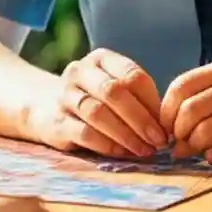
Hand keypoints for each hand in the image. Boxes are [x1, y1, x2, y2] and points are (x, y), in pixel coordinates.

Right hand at [26, 48, 167, 157]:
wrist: (45, 106)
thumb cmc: (93, 98)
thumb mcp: (115, 88)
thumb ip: (138, 100)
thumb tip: (165, 126)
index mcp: (100, 58)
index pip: (132, 75)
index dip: (152, 101)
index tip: (166, 124)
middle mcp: (79, 71)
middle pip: (114, 92)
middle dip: (140, 119)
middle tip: (158, 140)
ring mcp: (64, 95)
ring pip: (98, 113)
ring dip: (126, 134)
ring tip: (144, 150)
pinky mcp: (55, 121)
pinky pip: (84, 133)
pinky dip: (107, 145)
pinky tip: (122, 153)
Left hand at [160, 60, 211, 164]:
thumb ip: (195, 104)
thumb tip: (166, 138)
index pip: (180, 87)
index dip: (166, 111)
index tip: (167, 126)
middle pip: (189, 112)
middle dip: (178, 132)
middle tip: (180, 143)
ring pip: (203, 134)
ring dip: (194, 147)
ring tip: (198, 149)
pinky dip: (211, 157)